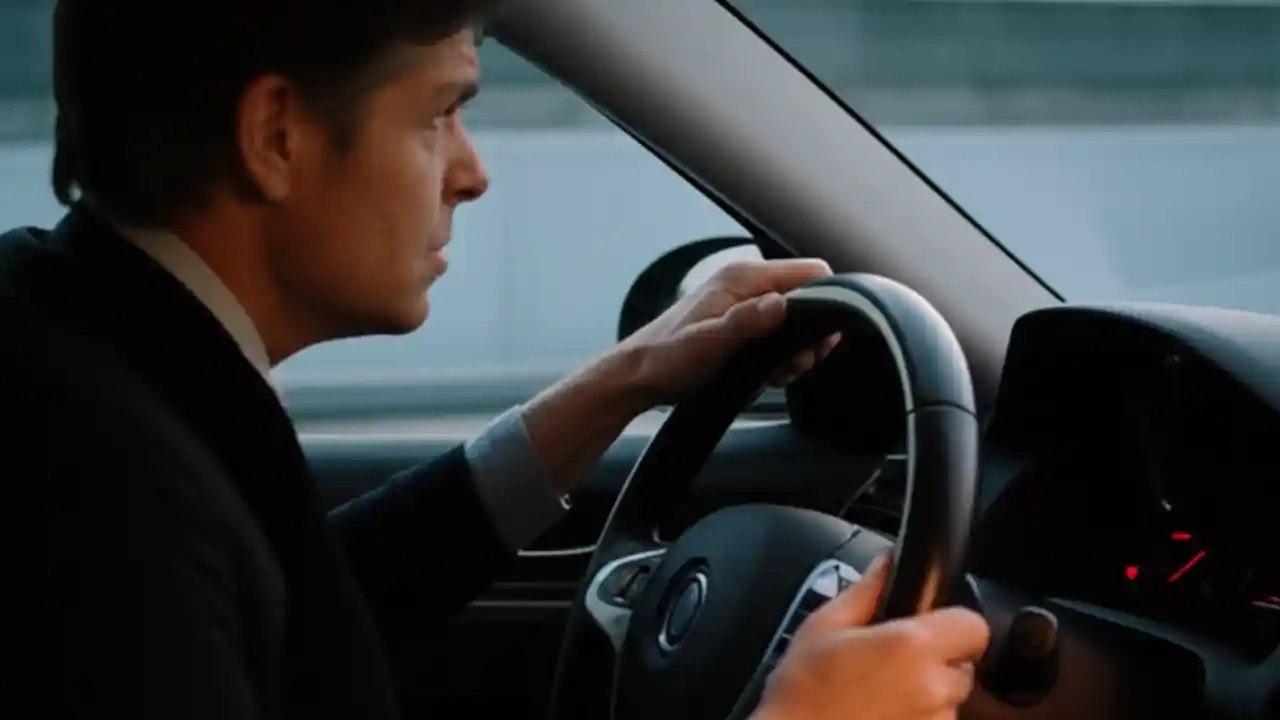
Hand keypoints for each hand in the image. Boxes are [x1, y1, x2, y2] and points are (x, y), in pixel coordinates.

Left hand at [522, 258, 837, 494]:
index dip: (827, 304)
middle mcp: (748, 284)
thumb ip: (745, 322)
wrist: (636, 377)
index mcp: (743, 277)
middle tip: (792, 365)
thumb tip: (781, 304)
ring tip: (774, 373)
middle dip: (811, 335)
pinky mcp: (743, 325)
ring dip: (796, 351)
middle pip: (810, 299)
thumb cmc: (666, 359)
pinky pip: (780, 336)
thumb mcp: (707, 344)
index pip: (813, 273)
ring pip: (798, 322)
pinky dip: (781, 358)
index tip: (818, 341)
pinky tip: (764, 374)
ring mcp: (745, 304)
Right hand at [754, 555, 989, 719]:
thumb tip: (889, 561)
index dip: (954, 623)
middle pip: (963, 666)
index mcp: (911, 647)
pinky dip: (917, 717)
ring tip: (882, 693)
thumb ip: (867, 590)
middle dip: (938, 662)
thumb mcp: (824, 626)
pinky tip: (882, 713)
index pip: (974, 626)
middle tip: (894, 663)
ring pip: (950, 700)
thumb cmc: (802, 690)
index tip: (931, 627)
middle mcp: (933, 689)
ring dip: (928, 694)